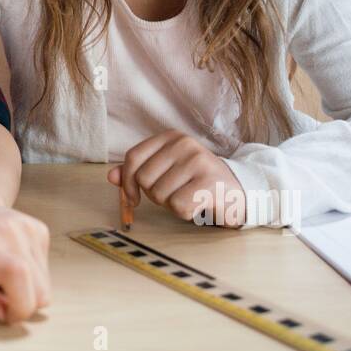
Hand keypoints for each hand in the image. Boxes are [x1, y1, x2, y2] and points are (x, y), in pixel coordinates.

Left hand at [0, 194, 50, 322]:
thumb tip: (5, 315)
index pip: (17, 275)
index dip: (18, 306)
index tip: (6, 315)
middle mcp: (10, 232)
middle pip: (40, 290)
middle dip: (22, 305)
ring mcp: (29, 229)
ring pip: (46, 285)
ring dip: (27, 291)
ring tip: (2, 277)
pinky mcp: (41, 230)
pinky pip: (45, 271)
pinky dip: (31, 276)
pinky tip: (11, 262)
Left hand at [108, 129, 246, 226]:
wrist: (239, 192)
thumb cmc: (196, 182)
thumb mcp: (166, 171)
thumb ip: (138, 172)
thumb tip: (111, 176)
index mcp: (170, 137)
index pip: (133, 157)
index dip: (128, 182)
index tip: (133, 198)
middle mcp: (184, 144)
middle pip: (144, 179)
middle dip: (154, 195)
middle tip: (175, 193)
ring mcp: (198, 161)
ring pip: (160, 195)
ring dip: (171, 204)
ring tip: (189, 197)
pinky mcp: (209, 182)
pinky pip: (178, 206)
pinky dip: (185, 212)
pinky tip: (198, 204)